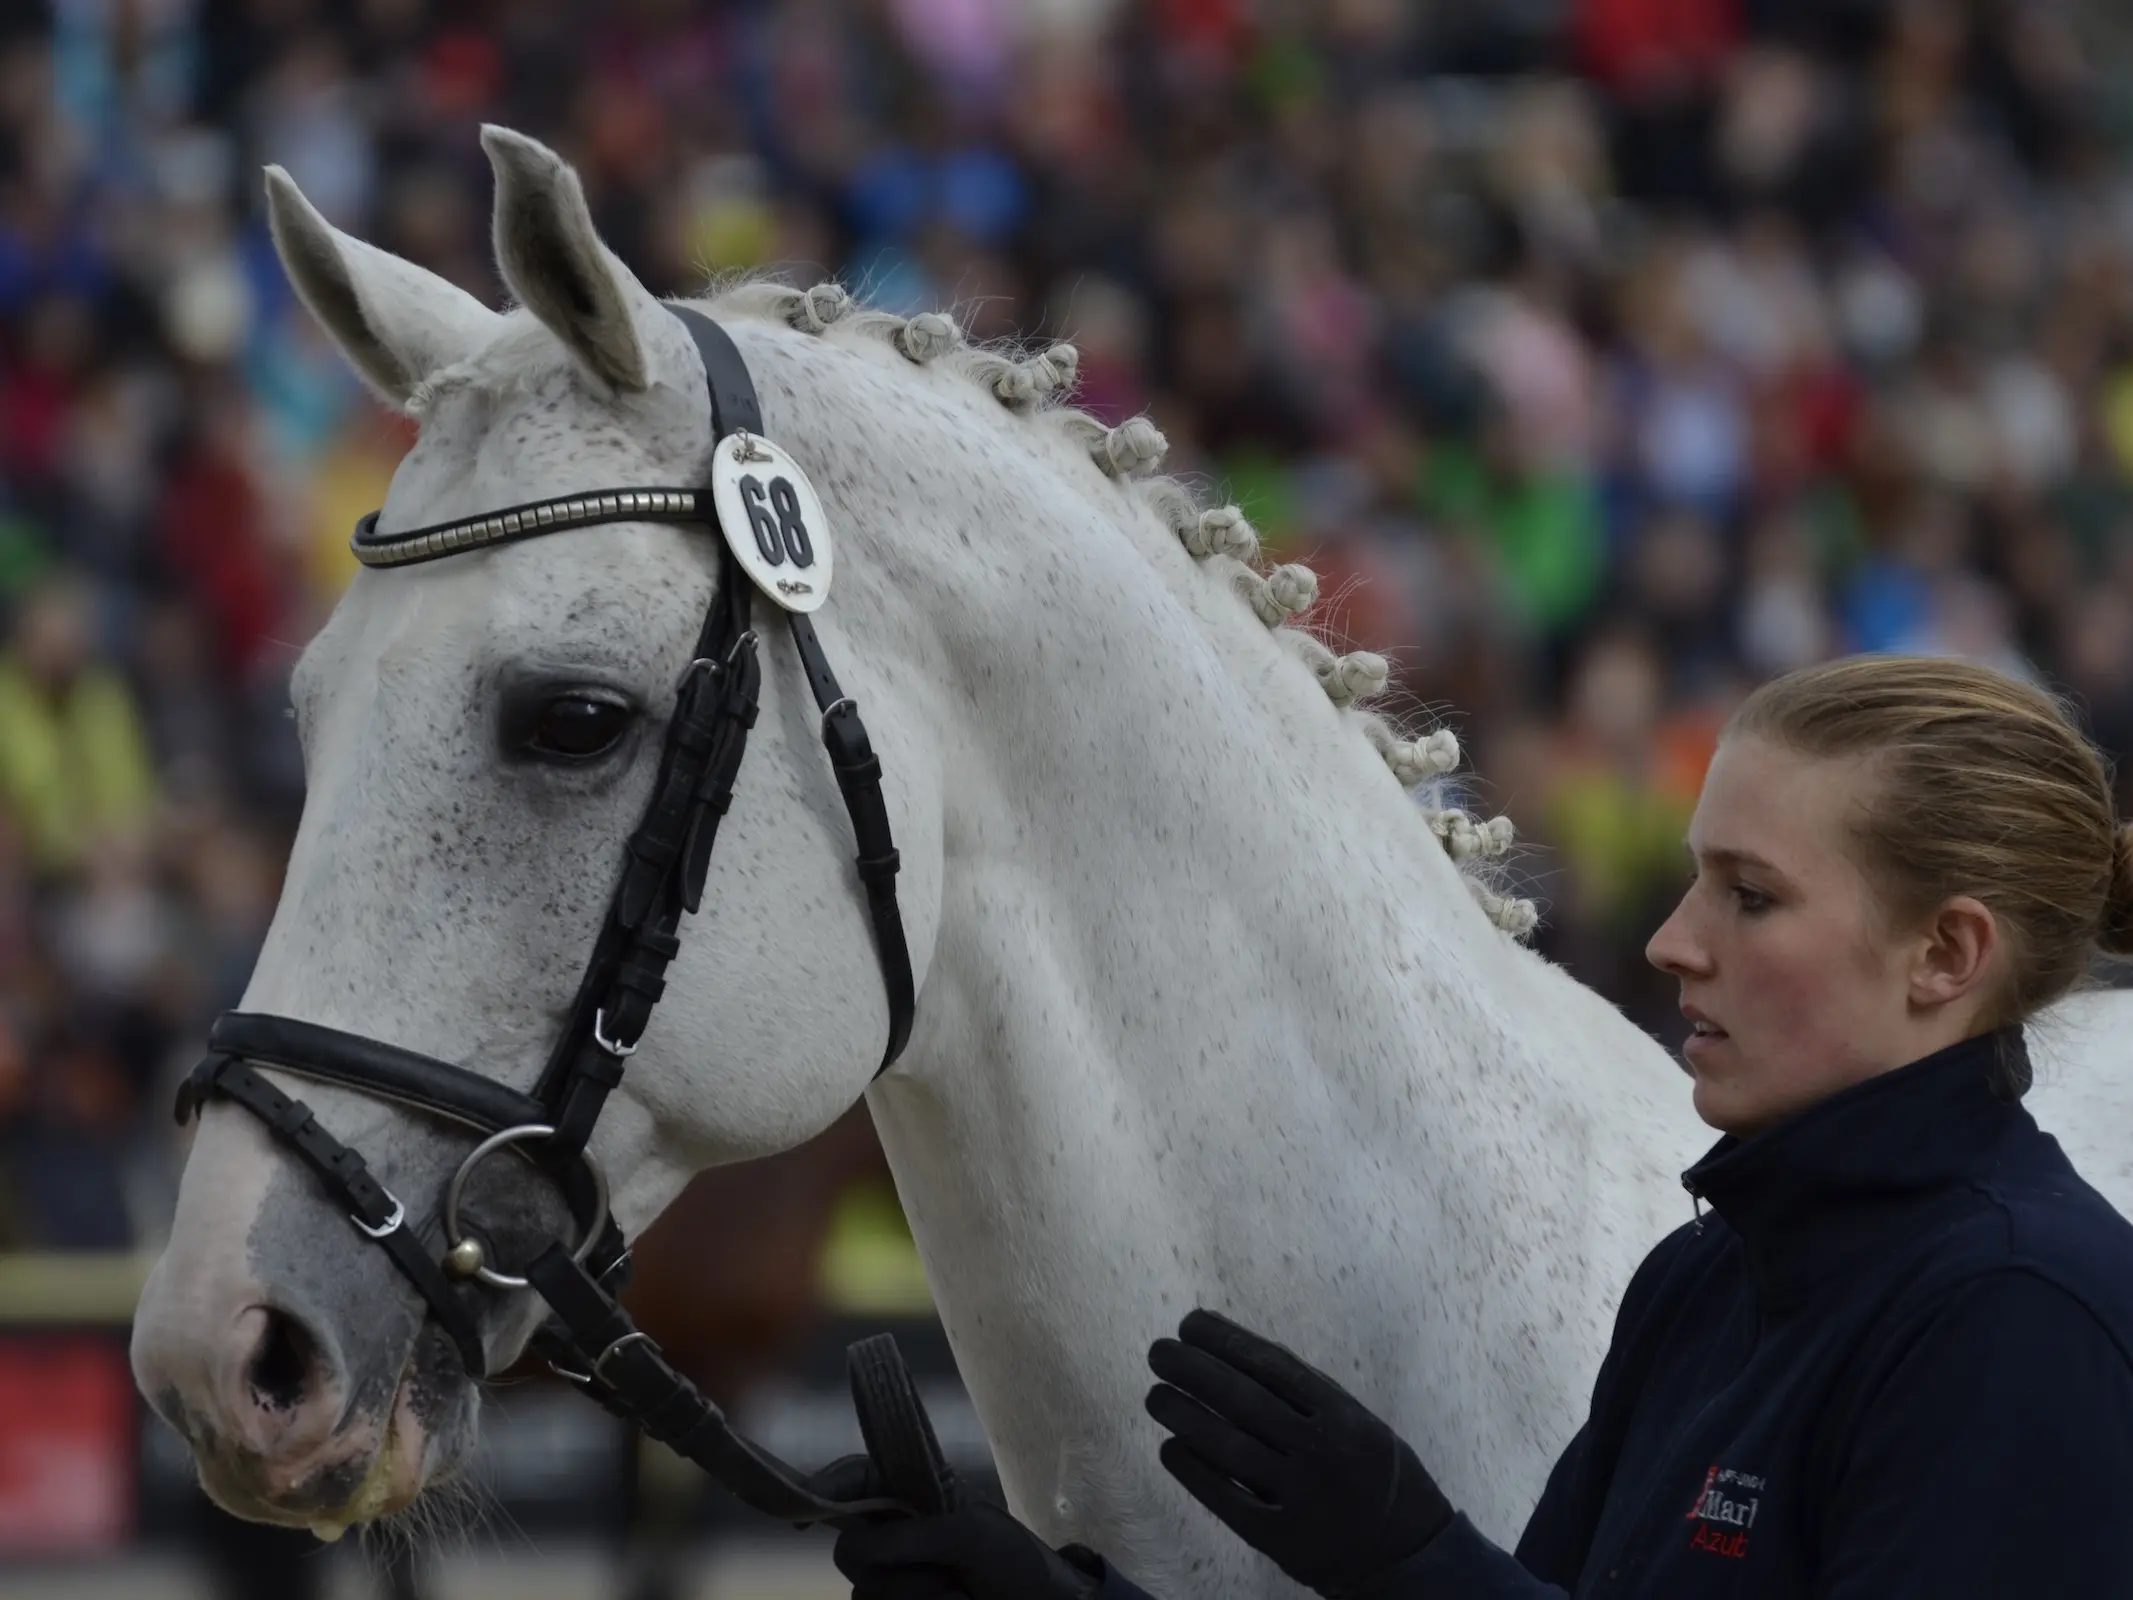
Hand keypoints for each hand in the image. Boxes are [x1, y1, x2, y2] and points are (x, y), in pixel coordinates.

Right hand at [815, 1456, 1104, 1599]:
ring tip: (958, 1592)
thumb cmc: (1011, 1558)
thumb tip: (854, 1545)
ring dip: (916, 1596)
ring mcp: (895, 1578)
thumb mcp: (966, 1534)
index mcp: (910, 1496)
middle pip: (848, 1550)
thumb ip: (909, 1534)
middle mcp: (894, 1535)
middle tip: (943, 1568)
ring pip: (865, 1594)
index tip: (802, 1517)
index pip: (853, 1479)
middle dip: (893, 1565)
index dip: (822, 1488)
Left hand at [1145, 1309, 1452, 1597]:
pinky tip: (1170, 1448)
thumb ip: (1308, 1393)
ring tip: (1156, 1396)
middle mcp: (1321, 1451)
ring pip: (1227, 1447)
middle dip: (1192, 1370)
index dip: (1224, 1340)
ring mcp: (1300, 1497)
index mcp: (1342, 1415)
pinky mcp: (1280, 1539)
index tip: (1188, 1323)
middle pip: (1242, 1400)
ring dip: (1183, 1415)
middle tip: (1158, 1352)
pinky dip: (1193, 1470)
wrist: (1408, 1555)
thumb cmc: (1374, 1475)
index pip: (1271, 1365)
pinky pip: (1225, 1498)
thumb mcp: (1358, 1422)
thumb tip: (1237, 1349)